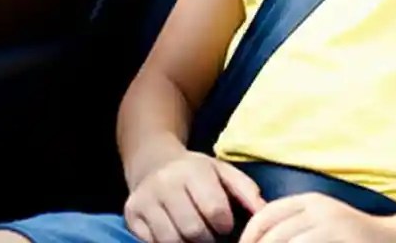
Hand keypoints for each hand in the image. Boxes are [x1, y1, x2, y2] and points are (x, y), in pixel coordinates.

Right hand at [125, 151, 266, 242]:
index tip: (225, 225)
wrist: (152, 162)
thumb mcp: (222, 172)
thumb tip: (264, 211)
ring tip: (194, 236)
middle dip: (207, 239)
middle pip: (193, 230)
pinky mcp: (131, 214)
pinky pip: (151, 242)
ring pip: (171, 240)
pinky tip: (175, 234)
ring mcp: (146, 199)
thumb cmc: (195, 172)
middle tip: (210, 234)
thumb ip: (245, 190)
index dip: (225, 225)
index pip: (215, 210)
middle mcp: (166, 183)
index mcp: (193, 171)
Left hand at [238, 193, 395, 242]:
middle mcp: (320, 211)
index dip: (248, 237)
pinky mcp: (340, 242)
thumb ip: (294, 225)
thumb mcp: (323, 221)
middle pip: (272, 237)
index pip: (265, 216)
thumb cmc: (352, 237)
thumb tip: (254, 240)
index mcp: (311, 201)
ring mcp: (332, 228)